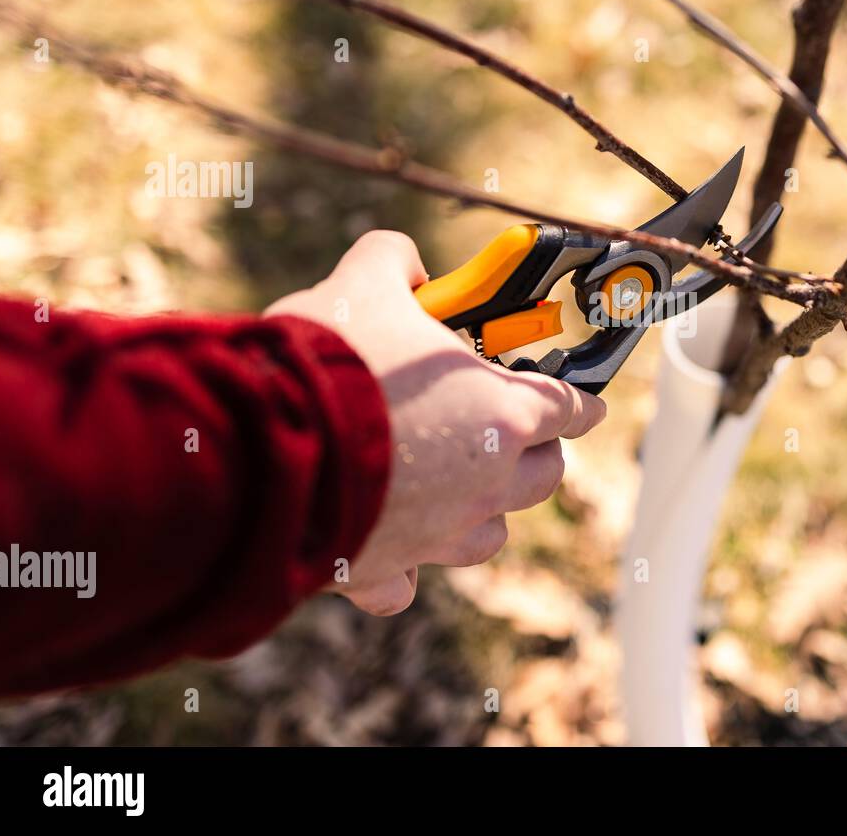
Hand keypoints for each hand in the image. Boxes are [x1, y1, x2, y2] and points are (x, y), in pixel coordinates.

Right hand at [266, 231, 605, 615]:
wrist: (259, 439)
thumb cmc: (326, 359)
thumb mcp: (363, 284)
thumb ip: (394, 262)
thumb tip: (405, 263)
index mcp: (501, 413)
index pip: (565, 407)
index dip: (577, 402)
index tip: (587, 406)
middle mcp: (483, 482)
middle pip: (542, 477)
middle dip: (536, 453)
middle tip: (516, 433)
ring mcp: (437, 534)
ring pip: (489, 534)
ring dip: (484, 509)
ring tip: (461, 486)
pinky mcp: (382, 569)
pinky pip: (406, 584)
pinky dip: (403, 570)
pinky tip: (391, 556)